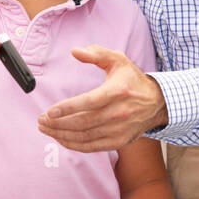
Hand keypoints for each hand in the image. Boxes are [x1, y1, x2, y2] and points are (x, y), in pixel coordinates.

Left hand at [38, 46, 167, 151]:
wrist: (157, 103)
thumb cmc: (132, 80)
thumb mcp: (118, 60)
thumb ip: (96, 53)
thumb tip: (75, 51)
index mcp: (117, 91)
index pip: (90, 102)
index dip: (68, 108)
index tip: (50, 111)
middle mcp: (119, 113)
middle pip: (83, 122)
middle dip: (58, 123)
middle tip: (41, 120)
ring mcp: (119, 130)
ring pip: (85, 136)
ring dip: (62, 135)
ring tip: (45, 129)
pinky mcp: (119, 142)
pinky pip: (92, 147)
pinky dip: (74, 145)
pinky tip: (61, 138)